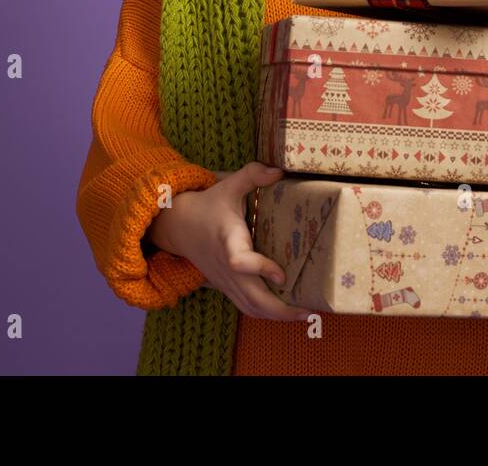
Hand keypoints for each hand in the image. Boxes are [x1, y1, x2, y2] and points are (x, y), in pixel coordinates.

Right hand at [150, 161, 309, 321]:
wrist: (178, 226)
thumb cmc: (209, 204)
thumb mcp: (229, 185)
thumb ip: (253, 175)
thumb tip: (280, 171)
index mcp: (227, 240)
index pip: (240, 262)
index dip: (260, 269)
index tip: (282, 275)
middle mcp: (226, 265)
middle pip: (250, 297)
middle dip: (279, 308)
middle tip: (308, 310)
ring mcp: (225, 280)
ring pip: (249, 307)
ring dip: (276, 316)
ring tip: (304, 315)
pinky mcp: (226, 286)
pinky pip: (245, 306)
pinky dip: (265, 314)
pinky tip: (286, 313)